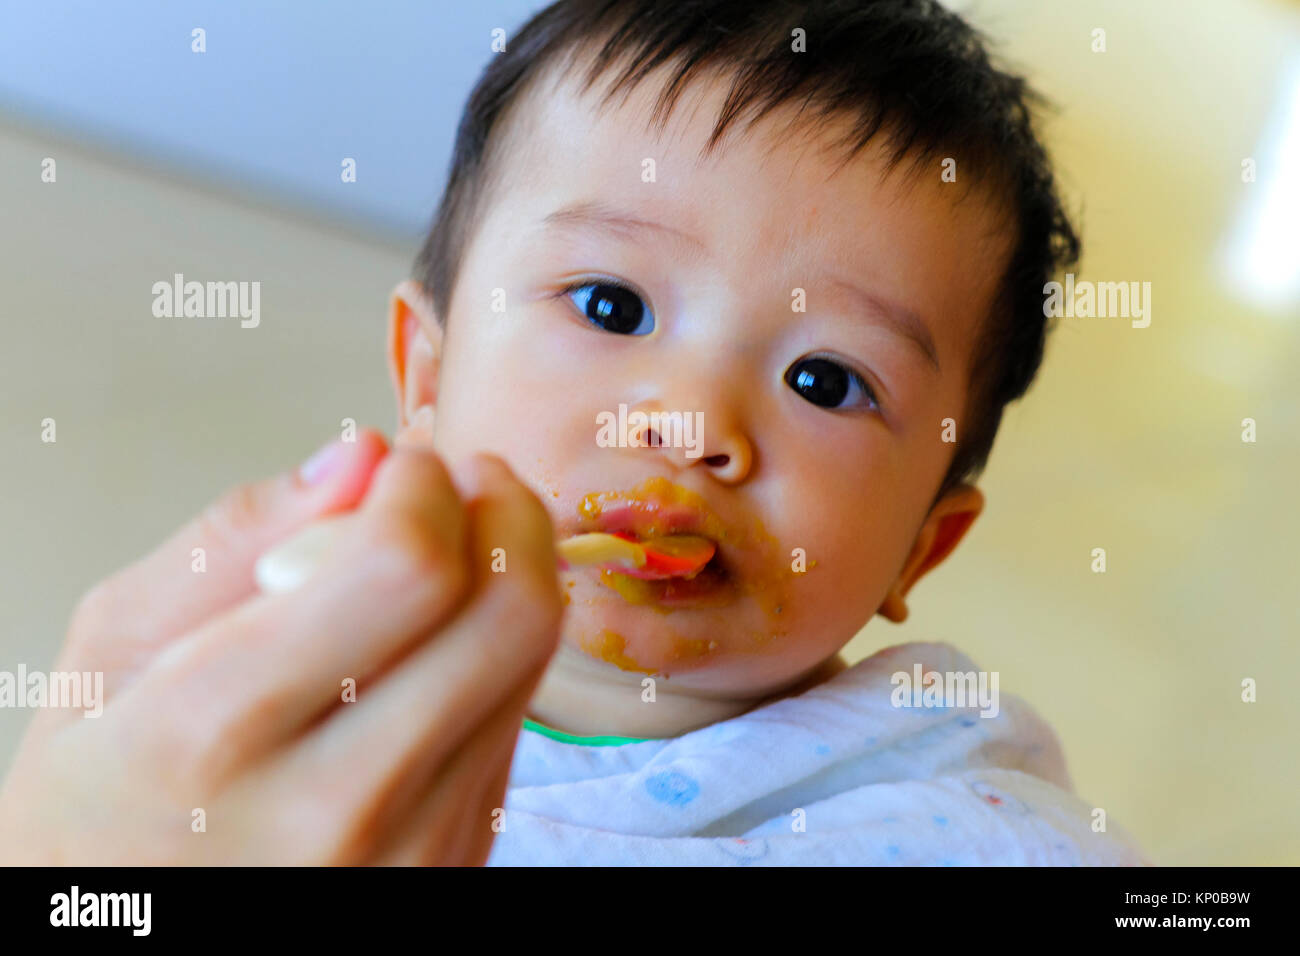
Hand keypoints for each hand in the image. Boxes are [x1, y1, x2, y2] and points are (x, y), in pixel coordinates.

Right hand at [0, 429, 562, 863]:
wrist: (139, 939)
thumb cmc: (103, 792)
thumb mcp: (110, 651)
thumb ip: (233, 538)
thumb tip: (364, 455)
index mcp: (214, 733)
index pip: (401, 570)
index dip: (424, 486)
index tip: (402, 464)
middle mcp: (334, 806)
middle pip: (508, 613)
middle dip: (508, 511)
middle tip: (464, 481)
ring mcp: (411, 849)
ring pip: (530, 662)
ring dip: (515, 571)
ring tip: (457, 545)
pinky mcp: (457, 863)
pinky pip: (515, 721)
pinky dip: (498, 650)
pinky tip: (441, 637)